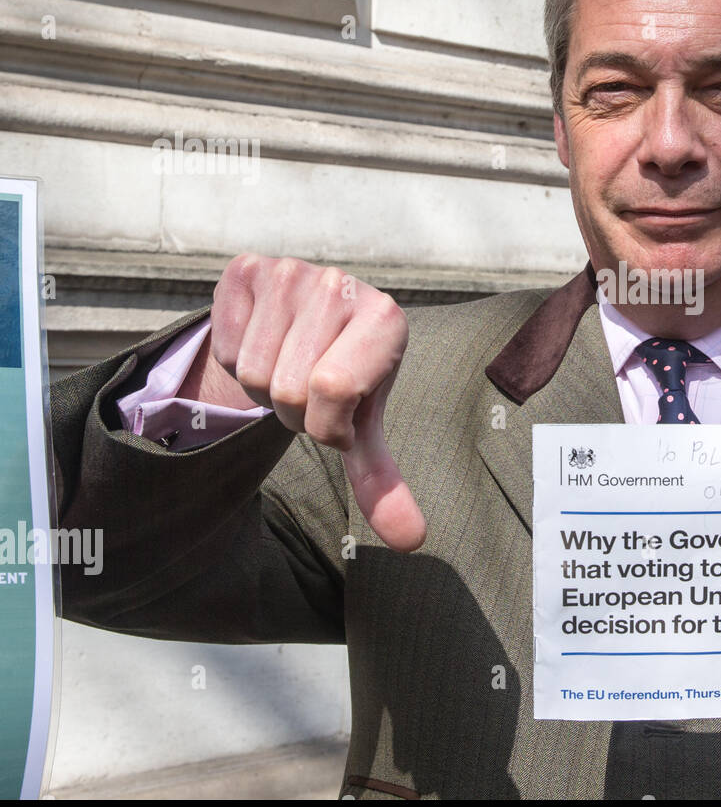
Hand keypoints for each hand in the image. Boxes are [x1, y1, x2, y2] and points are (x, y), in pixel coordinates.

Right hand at [182, 253, 425, 552]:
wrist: (308, 325)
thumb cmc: (344, 377)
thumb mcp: (363, 425)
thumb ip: (382, 481)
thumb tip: (410, 540)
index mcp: (386, 320)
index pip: (333, 392)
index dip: (325, 425)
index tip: (338, 417)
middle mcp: (342, 286)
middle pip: (288, 387)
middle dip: (293, 411)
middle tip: (307, 393)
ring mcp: (293, 271)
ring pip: (252, 370)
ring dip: (263, 388)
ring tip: (286, 366)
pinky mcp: (247, 266)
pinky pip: (223, 342)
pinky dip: (233, 355)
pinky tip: (261, 340)